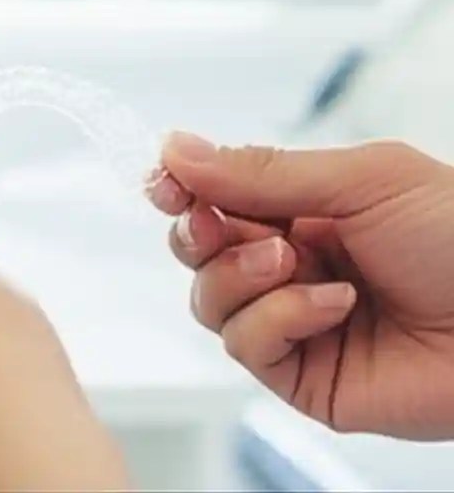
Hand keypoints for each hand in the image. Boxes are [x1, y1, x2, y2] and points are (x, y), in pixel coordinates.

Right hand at [147, 132, 453, 438]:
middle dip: (198, 232)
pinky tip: (332, 306)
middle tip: (217, 224)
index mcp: (304, 210)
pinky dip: (278, 319)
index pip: (216, 198)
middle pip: (197, 250)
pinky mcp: (303, 376)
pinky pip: (247, 345)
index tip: (164, 182)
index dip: (181, 190)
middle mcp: (291, 265)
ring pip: (209, 301)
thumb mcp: (361, 179)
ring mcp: (294, 322)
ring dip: (240, 276)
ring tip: (295, 263)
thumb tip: (174, 148)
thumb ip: (262, 170)